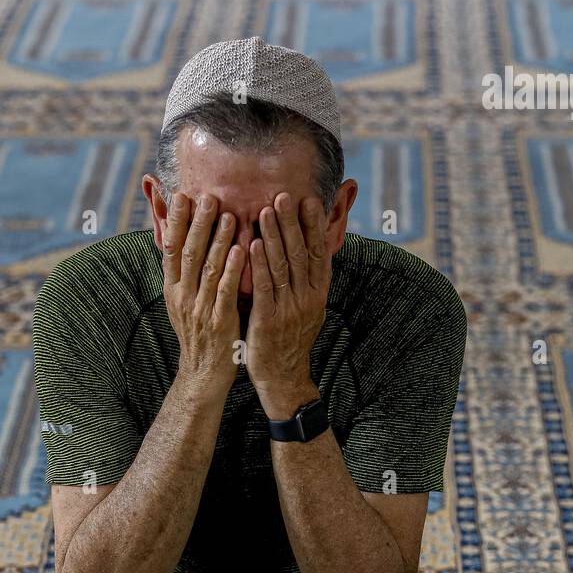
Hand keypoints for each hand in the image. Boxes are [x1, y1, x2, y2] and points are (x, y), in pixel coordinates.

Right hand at [161, 192, 243, 399]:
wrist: (203, 374)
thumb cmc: (199, 333)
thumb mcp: (183, 302)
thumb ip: (185, 273)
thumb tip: (181, 240)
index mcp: (173, 290)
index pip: (171, 249)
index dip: (176, 222)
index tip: (182, 196)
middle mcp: (183, 297)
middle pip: (188, 254)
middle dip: (198, 224)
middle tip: (208, 196)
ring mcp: (200, 310)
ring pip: (208, 269)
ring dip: (217, 241)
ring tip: (228, 215)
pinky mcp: (219, 323)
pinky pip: (225, 292)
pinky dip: (231, 270)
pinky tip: (240, 250)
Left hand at [244, 193, 331, 418]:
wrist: (284, 378)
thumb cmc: (290, 339)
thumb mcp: (308, 309)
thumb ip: (308, 281)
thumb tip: (312, 250)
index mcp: (318, 293)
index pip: (318, 252)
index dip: (314, 225)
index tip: (309, 200)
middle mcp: (307, 298)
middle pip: (300, 253)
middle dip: (292, 223)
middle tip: (284, 195)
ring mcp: (289, 309)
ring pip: (283, 265)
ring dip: (275, 235)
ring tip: (267, 209)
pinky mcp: (269, 320)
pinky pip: (265, 287)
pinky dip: (260, 263)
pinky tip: (253, 243)